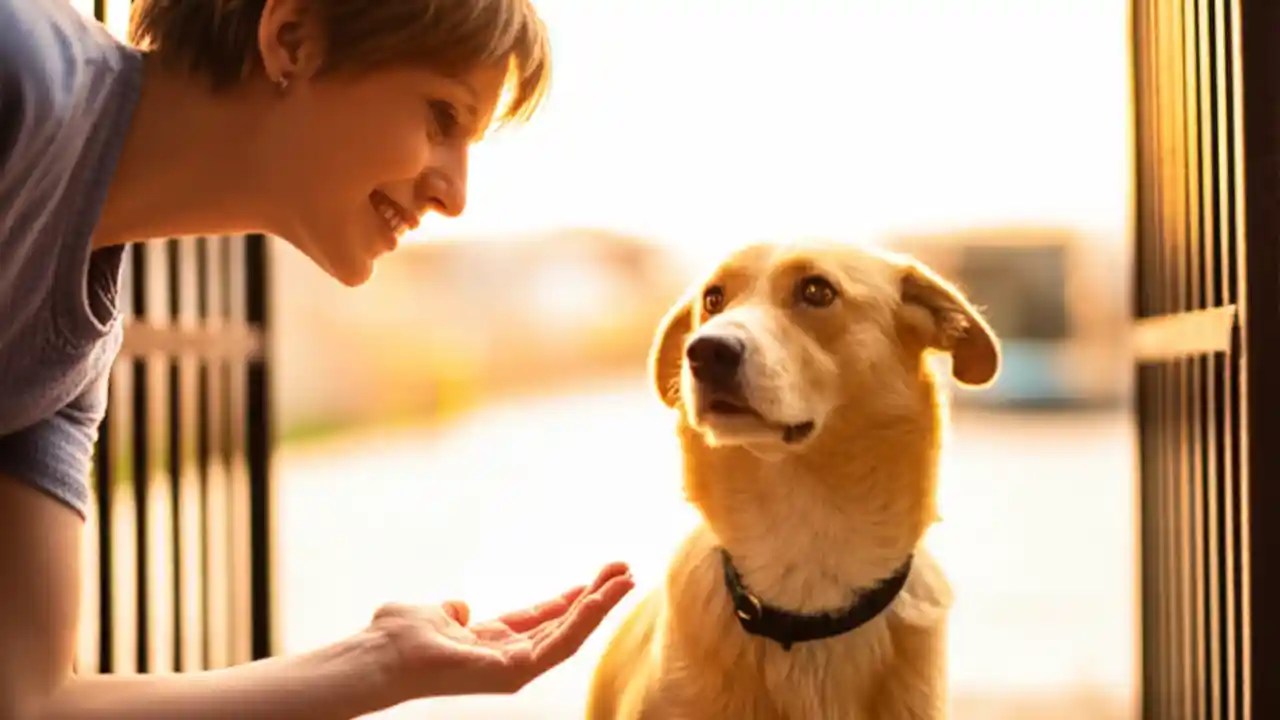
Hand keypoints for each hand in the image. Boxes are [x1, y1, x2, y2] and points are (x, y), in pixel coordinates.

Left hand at [369, 562, 633, 700]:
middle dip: (597, 598)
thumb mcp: (434, 615)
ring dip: (600, 606)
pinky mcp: (515, 673)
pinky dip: (582, 620)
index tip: (601, 577)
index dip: (572, 598)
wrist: (381, 654)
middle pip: (563, 625)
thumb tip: (459, 609)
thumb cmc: (395, 637)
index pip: (543, 620)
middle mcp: (508, 658)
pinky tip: (599, 598)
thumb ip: (450, 613)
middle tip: (626, 571)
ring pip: (570, 634)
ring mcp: (514, 668)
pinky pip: (559, 644)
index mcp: (493, 642)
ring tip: (626, 579)